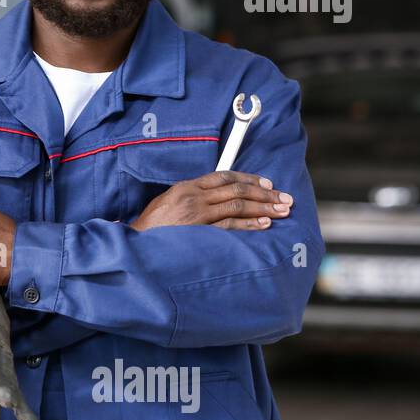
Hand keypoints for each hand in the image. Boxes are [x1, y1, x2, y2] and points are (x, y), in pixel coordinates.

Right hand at [130, 170, 293, 231]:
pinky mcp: (199, 231)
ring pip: (238, 205)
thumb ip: (190, 197)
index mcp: (186, 187)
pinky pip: (230, 225)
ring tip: (282, 210)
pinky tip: (264, 224)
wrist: (135, 243)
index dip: (249, 178)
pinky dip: (249, 224)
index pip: (224, 176)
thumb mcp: (167, 202)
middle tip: (284, 198)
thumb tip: (214, 197)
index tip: (267, 183)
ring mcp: (197, 214)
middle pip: (237, 189)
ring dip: (264, 207)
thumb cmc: (150, 227)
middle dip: (265, 192)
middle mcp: (194, 196)